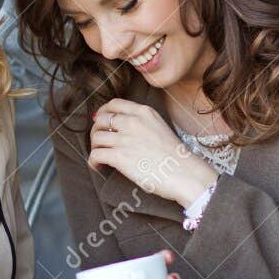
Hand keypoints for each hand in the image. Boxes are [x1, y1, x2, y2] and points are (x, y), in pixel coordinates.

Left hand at [88, 99, 217, 205]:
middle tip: (100, 142)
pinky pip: (95, 154)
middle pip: (101, 120)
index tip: (100, 121)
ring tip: (101, 157)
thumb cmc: (176, 156)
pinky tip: (99, 166)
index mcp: (144, 112)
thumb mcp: (161, 127)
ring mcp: (125, 138)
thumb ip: (142, 123)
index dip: (103, 112)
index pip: (114, 104)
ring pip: (96, 137)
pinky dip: (93, 161)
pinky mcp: (119, 156)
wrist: (185, 173)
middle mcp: (132, 122)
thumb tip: (122, 129)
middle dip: (97, 131)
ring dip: (95, 147)